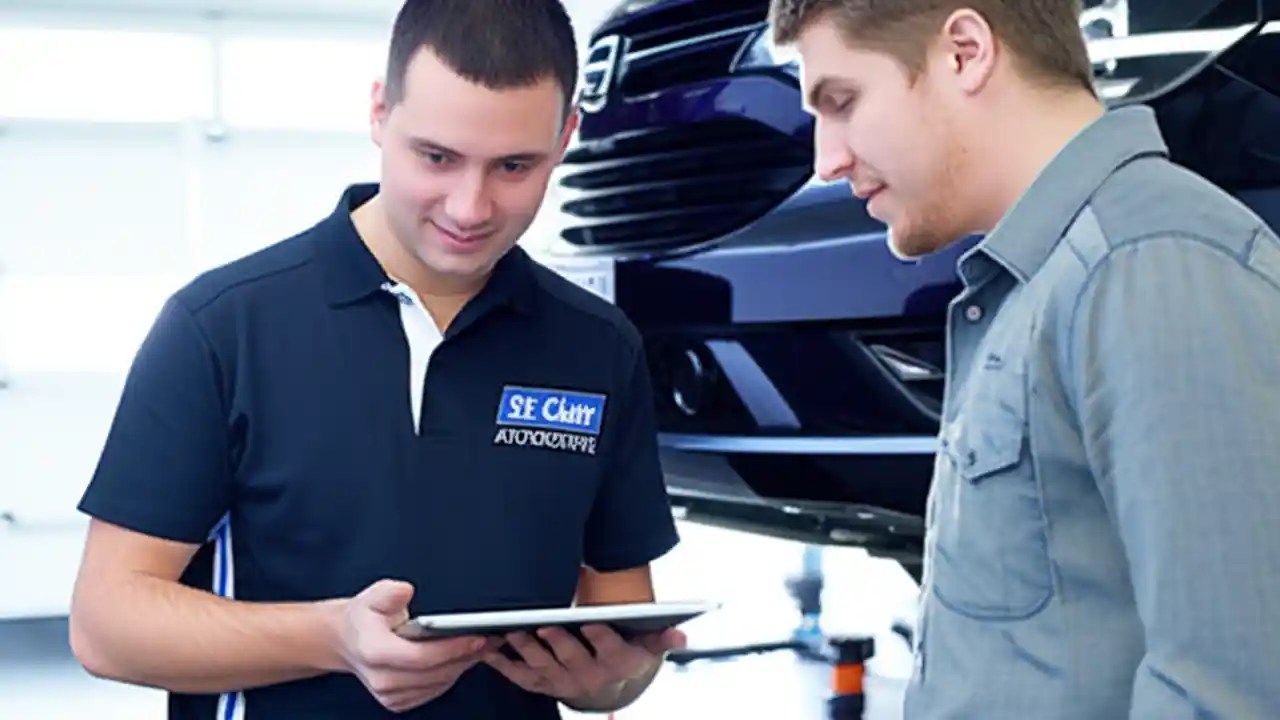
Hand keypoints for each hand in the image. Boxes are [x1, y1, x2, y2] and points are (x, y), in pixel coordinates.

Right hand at [334, 579, 494, 712]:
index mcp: (374, 652)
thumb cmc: (362, 619)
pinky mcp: (399, 701)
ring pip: (439, 683)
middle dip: (466, 655)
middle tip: (490, 638)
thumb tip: (406, 591)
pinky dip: (452, 674)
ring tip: (483, 645)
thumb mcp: (372, 595)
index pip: (421, 656)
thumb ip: (390, 593)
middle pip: (436, 672)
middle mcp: (382, 678)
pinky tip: (463, 657)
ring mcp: (390, 694)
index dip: (452, 648)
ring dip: (463, 665)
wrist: (346, 641)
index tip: (476, 636)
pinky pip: (435, 689)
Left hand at [483, 624, 686, 703]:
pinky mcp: (541, 683)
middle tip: (545, 625)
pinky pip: (520, 676)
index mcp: (617, 664)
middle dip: (558, 643)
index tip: (591, 623)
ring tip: (513, 631)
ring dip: (527, 650)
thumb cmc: (627, 652)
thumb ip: (662, 636)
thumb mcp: (648, 646)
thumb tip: (682, 634)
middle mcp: (589, 678)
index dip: (600, 638)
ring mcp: (562, 682)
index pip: (610, 651)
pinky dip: (503, 664)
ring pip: (542, 667)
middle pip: (572, 660)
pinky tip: (490, 648)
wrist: (607, 684)